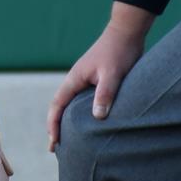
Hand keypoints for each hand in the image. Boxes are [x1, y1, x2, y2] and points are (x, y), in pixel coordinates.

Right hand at [47, 4, 153, 151]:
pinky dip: (82, 115)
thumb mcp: (113, 74)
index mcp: (74, 79)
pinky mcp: (97, 80)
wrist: (128, 31)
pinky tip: (91, 124)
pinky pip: (84, 102)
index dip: (53, 125)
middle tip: (56, 149)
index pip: (57, 106)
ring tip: (72, 141)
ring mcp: (86, 80)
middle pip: (60, 108)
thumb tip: (98, 116)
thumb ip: (105, 94)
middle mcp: (76, 80)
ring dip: (69, 122)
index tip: (53, 143)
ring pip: (72, 105)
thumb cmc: (119, 51)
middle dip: (56, 127)